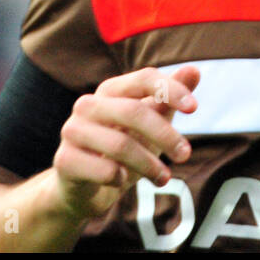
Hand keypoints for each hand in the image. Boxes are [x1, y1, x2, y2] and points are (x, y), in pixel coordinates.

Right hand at [51, 65, 200, 220]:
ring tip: (163, 178)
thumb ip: (168, 98)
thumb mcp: (150, 123)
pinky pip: (105, 170)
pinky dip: (121, 178)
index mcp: (110, 90)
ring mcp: (72, 131)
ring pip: (121, 144)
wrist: (83, 189)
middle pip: (134, 112)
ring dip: (149, 164)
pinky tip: (122, 181)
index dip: (170, 90)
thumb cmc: (121, 149)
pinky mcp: (65, 160)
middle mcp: (87, 105)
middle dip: (165, 135)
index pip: (143, 78)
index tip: (194, 108)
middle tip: (186, 154)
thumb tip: (195, 70)